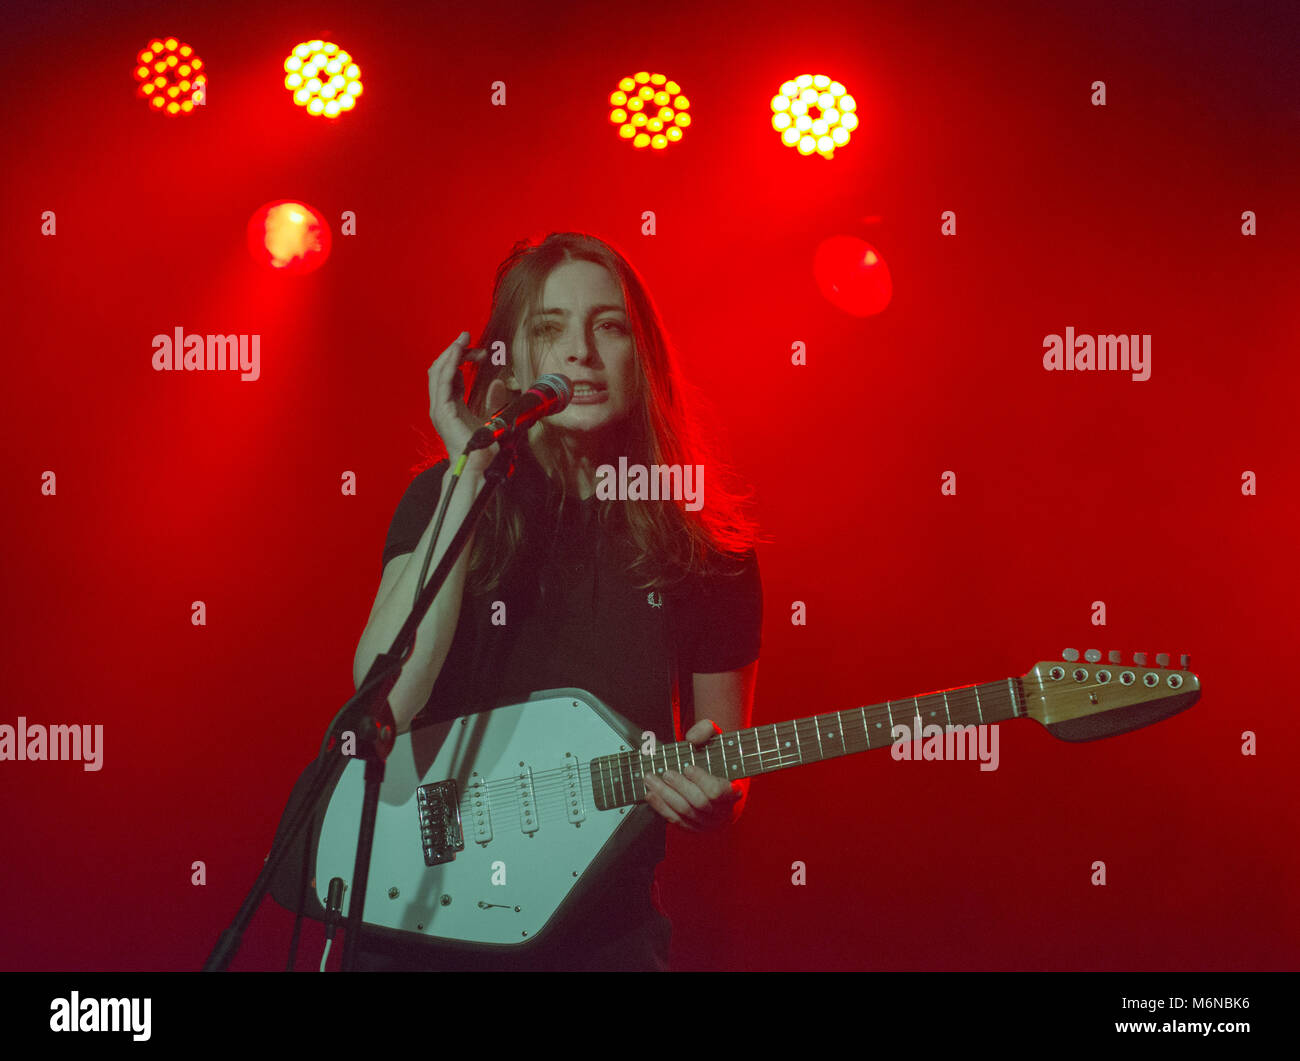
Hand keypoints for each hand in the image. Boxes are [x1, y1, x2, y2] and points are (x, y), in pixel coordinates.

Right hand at [426, 331, 513, 472]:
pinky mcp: (443, 411)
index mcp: (450, 405)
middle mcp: (441, 404)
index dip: (461, 358)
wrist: (480, 464)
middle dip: (454, 351)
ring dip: (451, 353)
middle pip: (441, 369)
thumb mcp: (493, 415)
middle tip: (468, 337)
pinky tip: (458, 353)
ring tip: (462, 340)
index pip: (450, 374)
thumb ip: (495, 399)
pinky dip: (449, 365)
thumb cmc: (484, 446)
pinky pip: (443, 382)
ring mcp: (439, 408)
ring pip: (438, 372)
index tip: (478, 350)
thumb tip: (500, 383)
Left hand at [643, 719, 746, 831]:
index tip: (688, 767)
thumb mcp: (717, 739)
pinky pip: (675, 820)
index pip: (717, 791)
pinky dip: (660, 807)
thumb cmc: (719, 761)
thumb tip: (691, 738)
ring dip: (664, 796)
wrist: (720, 784)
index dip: (701, 780)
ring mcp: (706, 822)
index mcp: (732, 792)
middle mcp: (721, 811)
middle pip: (698, 802)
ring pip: (684, 812)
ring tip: (651, 781)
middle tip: (666, 773)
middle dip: (679, 786)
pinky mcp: (692, 827)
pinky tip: (651, 795)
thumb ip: (706, 730)